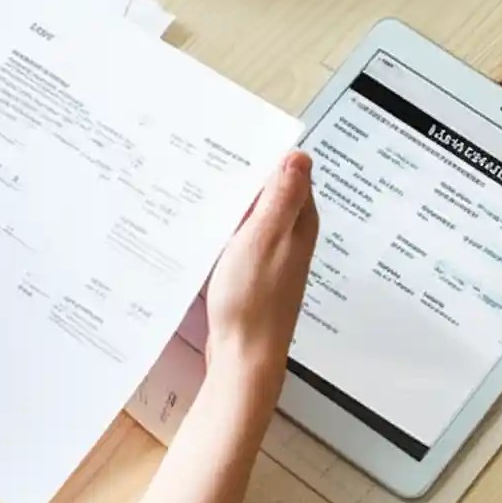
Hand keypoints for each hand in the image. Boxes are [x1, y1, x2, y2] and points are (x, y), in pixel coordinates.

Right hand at [205, 151, 317, 382]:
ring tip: (202, 192)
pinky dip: (227, 230)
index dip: (262, 157)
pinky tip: (207, 231)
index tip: (232, 146)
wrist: (244, 356)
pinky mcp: (257, 273)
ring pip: (254, 216)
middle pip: (270, 193)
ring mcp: (274, 257)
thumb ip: (282, 197)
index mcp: (298, 223)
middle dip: (243, 179)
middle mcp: (292, 237)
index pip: (287, 173)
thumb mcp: (263, 238)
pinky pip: (244, 239)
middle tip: (208, 165)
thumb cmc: (252, 301)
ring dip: (232, 205)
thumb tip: (298, 155)